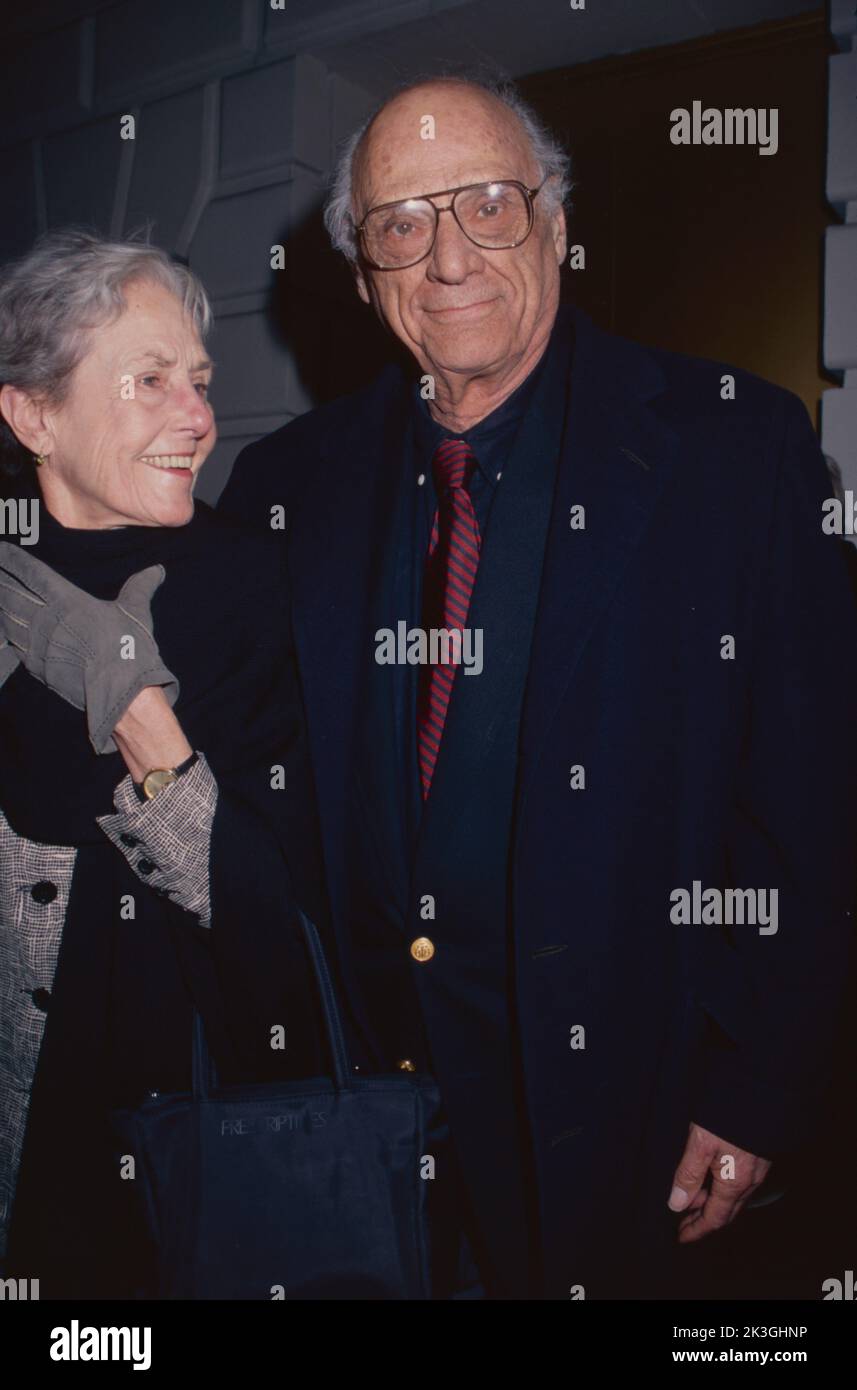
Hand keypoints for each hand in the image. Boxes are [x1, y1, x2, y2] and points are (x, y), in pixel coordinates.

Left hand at [0, 542, 178, 753]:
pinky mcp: (38, 668)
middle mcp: (48, 621)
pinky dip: (5, 632)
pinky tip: (3, 627)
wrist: (122, 694)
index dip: (13, 561)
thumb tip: (157, 569)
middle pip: (13, 595)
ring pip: (9, 619)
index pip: (33, 575)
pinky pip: (14, 645)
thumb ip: (140, 586)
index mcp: (69, 602)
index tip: (0, 550)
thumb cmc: (130, 650)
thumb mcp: (136, 612)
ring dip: (0, 606)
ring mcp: (40, 646)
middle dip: (0, 581)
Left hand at [668, 1121, 771, 1242]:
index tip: (681, 1238)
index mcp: (734, 1183)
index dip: (697, 1230)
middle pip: (725, 1211)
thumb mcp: (700, 1143)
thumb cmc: (728, 1114)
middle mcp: (749, 1181)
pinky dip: (721, 1189)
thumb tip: (676, 1204)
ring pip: (732, 1197)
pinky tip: (709, 1177)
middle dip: (703, 1220)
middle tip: (682, 1223)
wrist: (762, 1089)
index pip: (714, 1218)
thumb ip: (688, 1174)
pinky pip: (738, 1183)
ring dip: (711, 1203)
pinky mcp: (758, 1155)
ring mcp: (757, 1169)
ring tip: (689, 1199)